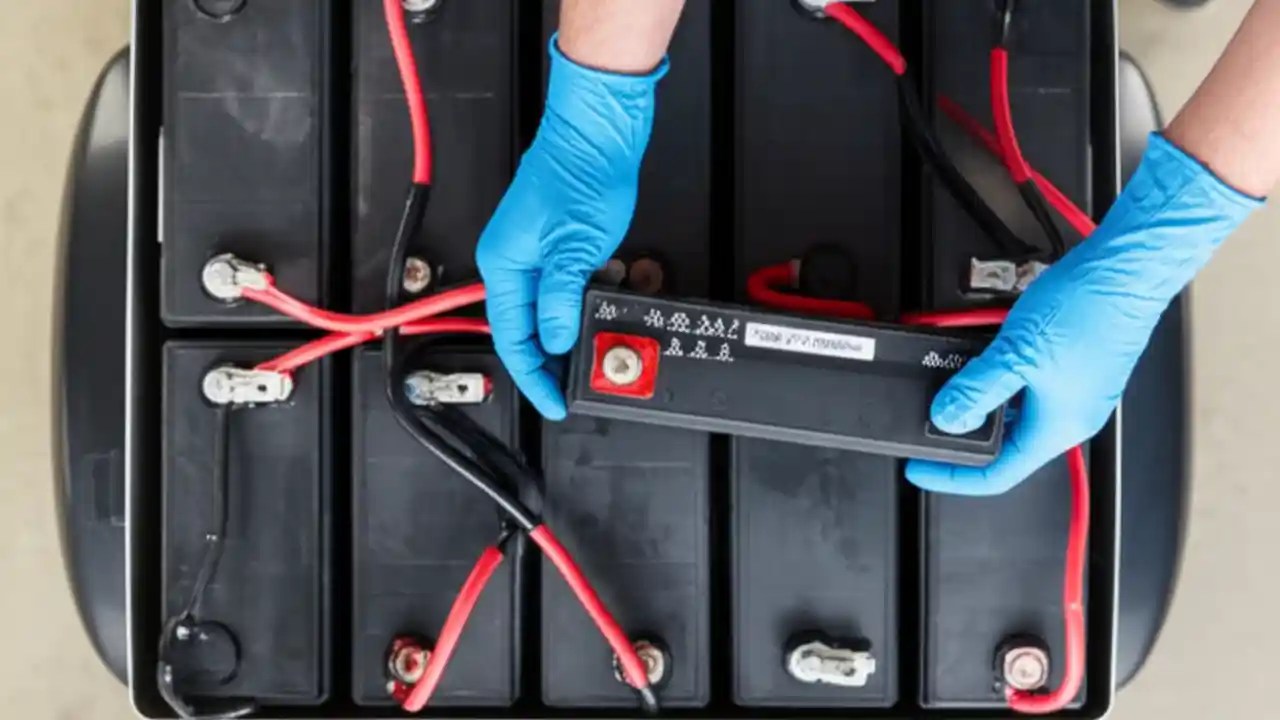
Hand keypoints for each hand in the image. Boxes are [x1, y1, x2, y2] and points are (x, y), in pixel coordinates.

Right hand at [476, 37, 666, 418]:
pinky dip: (592, 290)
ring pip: (554, 306)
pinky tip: (612, 278)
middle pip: (530, 327)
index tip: (554, 402)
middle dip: (560, 351)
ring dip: (580, 316)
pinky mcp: (560, 241)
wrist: (600, 131)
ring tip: (605, 314)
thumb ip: (560, 303)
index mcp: (504, 265)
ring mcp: (536, 250)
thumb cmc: (581, 175)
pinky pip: (570, 283)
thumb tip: (553, 341)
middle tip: (586, 371)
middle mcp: (513, 260)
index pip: (512, 338)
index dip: (534, 377)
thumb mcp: (574, 252)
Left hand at [907, 134, 1259, 494]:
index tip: (923, 468)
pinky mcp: (1073, 364)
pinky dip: (1000, 371)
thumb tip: (947, 417)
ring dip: (981, 393)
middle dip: (965, 427)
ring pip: (1013, 407)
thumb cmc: (1090, 307)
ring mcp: (1074, 389)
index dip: (953, 477)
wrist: (1128, 266)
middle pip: (1004, 440)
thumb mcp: (1015, 353)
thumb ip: (976, 389)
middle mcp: (1070, 415)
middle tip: (933, 412)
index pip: (998, 474)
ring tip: (954, 374)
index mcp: (1058, 427)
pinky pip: (1026, 380)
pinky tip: (985, 350)